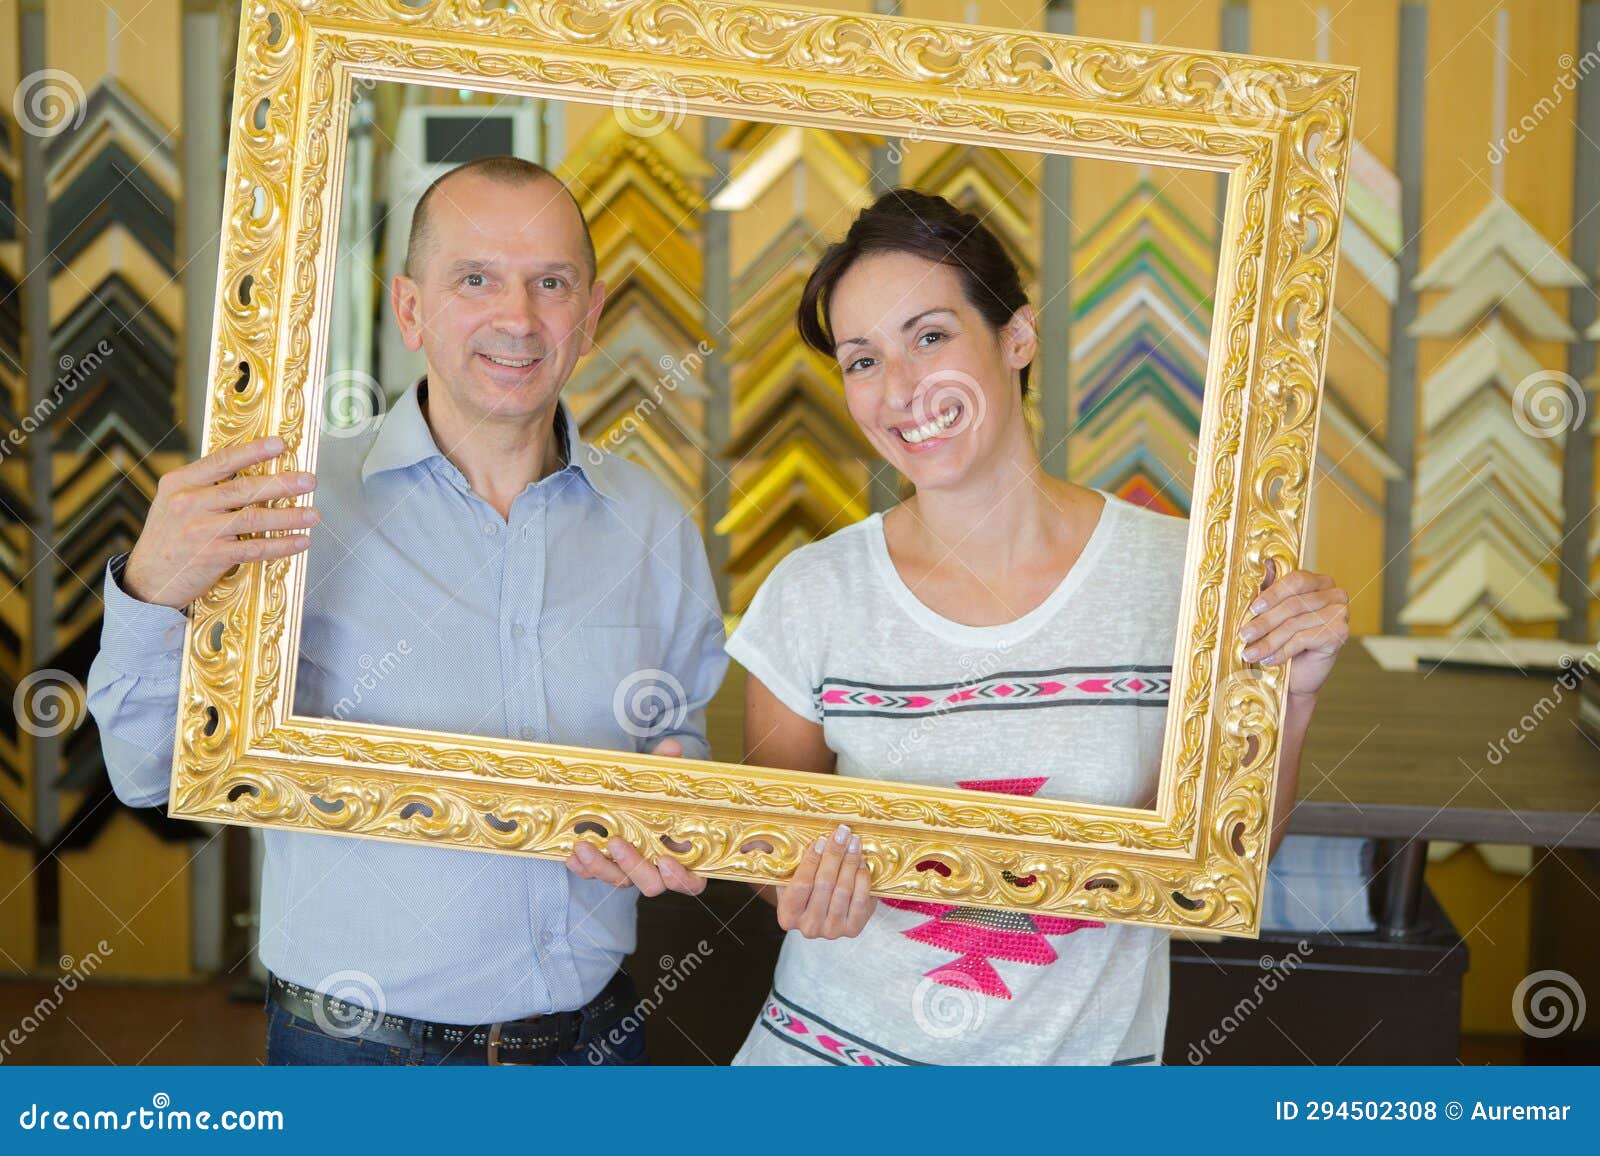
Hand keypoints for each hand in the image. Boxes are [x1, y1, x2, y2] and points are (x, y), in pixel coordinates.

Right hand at [123, 436, 318, 608]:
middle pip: (244, 488)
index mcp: (181, 483)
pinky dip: (281, 545)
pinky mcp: (211, 556)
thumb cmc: (168, 537)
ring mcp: (200, 530)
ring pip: (253, 518)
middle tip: (309, 480)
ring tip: (313, 514)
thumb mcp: (175, 502)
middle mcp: (189, 503)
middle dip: (282, 483)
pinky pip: (254, 547)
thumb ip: (206, 486)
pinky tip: (300, 541)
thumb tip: (251, 470)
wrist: (146, 579)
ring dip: (289, 516)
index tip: (280, 444)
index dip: (254, 451)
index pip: (223, 461)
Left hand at [563, 737, 705, 895]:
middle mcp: (658, 868)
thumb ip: (669, 765)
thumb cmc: (659, 792)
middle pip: (652, 885)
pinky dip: (584, 868)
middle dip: (633, 867)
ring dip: (601, 867)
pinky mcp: (608, 867)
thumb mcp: (663, 776)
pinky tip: (571, 855)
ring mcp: (632, 870)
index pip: (692, 881)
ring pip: (620, 882)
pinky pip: (596, 875)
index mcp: (684, 852)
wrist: (636, 796)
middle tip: (616, 842)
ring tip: (584, 845)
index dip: (681, 878)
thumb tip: (672, 747)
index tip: (665, 860)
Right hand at [775, 824, 875, 939]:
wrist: (821, 914)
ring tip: (853, 842)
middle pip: (825, 884)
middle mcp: (809, 927)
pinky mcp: (853, 929)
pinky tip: (861, 861)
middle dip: (835, 854)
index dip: (812, 860)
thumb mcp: (788, 879)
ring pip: (844, 889)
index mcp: (788, 916)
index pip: (801, 884)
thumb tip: (786, 840)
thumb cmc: (803, 890)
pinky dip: (862, 878)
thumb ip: (786, 862)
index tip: (821, 840)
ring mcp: (832, 930)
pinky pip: (860, 899)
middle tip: (842, 833)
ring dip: (851, 861)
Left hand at [1238, 558, 1349, 697]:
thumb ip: (1270, 588)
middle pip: (1294, 604)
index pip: (1295, 580)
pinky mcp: (1340, 634)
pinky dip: (1282, 651)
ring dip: (1268, 641)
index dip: (1272, 594)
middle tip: (1244, 635)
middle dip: (1264, 622)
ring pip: (1295, 624)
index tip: (1252, 609)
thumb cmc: (1285, 638)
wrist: (1300, 674)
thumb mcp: (1274, 611)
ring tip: (1250, 653)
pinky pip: (1304, 640)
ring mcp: (1341, 613)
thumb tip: (1266, 562)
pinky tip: (1269, 660)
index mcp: (1319, 581)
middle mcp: (1335, 594)